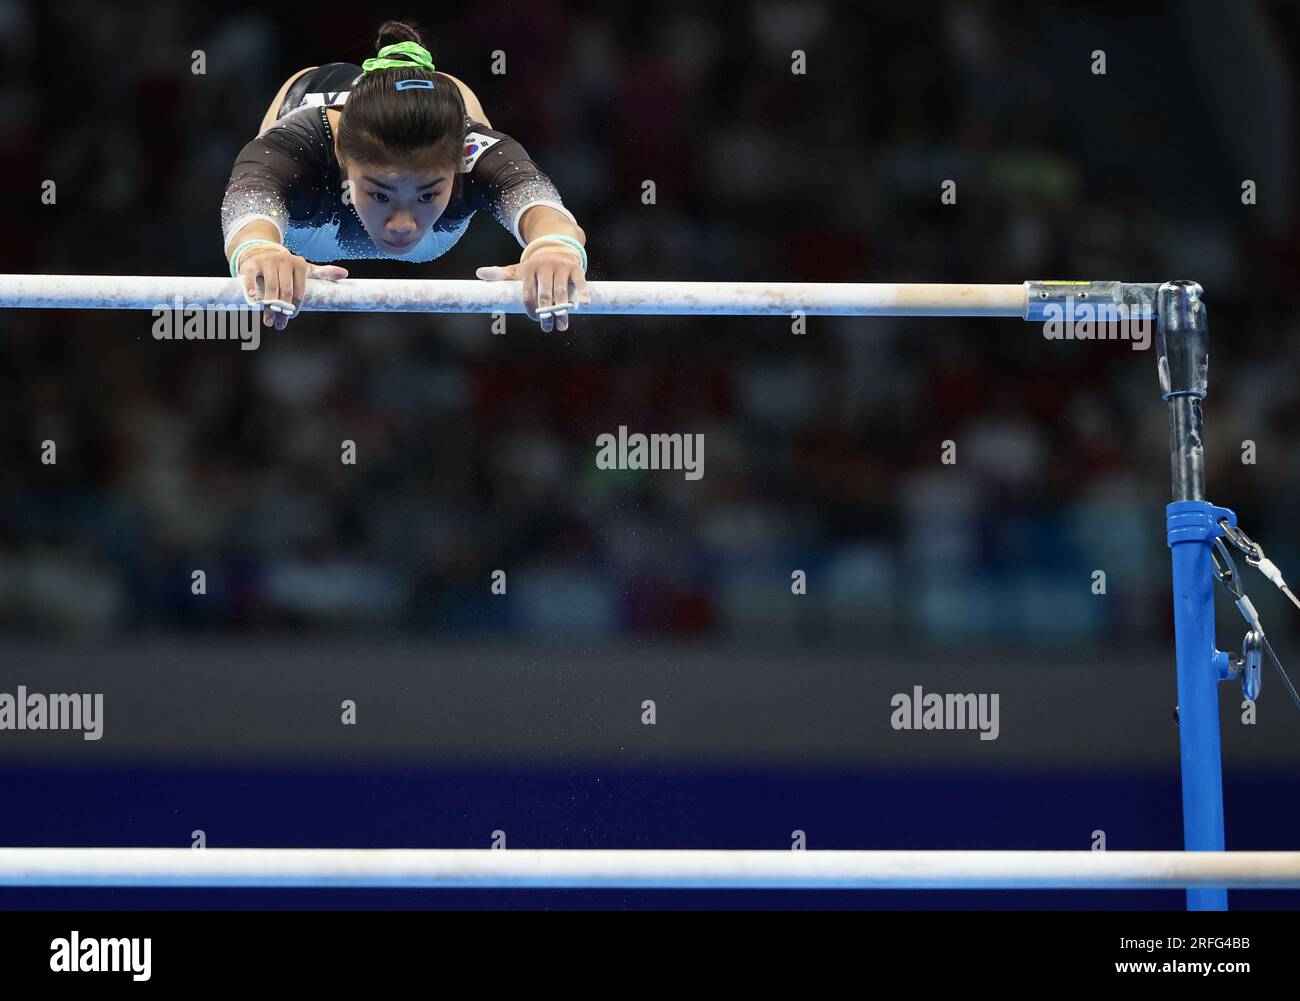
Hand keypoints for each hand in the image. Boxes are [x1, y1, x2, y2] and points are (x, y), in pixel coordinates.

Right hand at [238, 245, 347, 329]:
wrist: (262, 253)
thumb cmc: (287, 268)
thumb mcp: (305, 269)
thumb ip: (323, 273)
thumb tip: (345, 273)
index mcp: (300, 264)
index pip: (300, 291)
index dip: (295, 307)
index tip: (291, 317)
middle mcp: (285, 260)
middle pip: (285, 292)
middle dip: (282, 311)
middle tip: (279, 325)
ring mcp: (268, 261)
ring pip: (270, 288)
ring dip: (269, 307)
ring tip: (268, 321)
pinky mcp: (252, 264)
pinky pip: (252, 278)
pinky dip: (252, 290)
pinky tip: (254, 303)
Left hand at [476, 245, 590, 332]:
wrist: (556, 248)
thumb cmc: (535, 267)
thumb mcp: (518, 270)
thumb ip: (500, 275)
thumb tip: (479, 273)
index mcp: (529, 269)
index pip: (528, 293)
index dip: (530, 309)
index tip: (534, 319)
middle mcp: (545, 266)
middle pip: (545, 294)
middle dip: (546, 313)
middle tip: (547, 329)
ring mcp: (560, 266)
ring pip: (561, 292)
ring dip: (562, 311)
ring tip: (562, 326)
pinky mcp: (575, 268)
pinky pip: (580, 282)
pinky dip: (583, 294)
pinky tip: (583, 306)